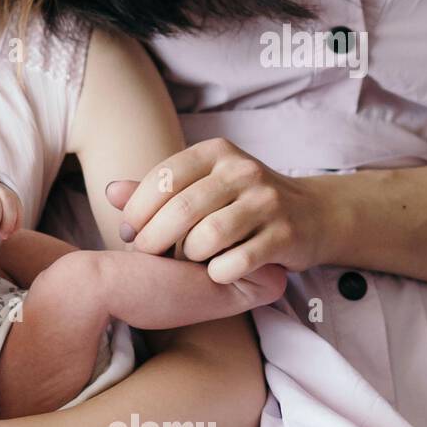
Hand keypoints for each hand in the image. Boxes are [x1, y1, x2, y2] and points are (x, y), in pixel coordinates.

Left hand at [107, 138, 341, 282]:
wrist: (314, 215)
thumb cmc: (241, 203)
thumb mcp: (201, 186)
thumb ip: (157, 190)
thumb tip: (112, 193)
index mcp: (215, 152)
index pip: (161, 180)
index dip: (136, 211)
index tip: (129, 233)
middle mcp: (242, 170)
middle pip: (180, 211)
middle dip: (153, 239)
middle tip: (148, 254)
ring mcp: (267, 201)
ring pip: (207, 237)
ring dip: (187, 258)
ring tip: (187, 261)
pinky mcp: (285, 235)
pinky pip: (236, 262)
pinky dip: (217, 274)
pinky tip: (215, 272)